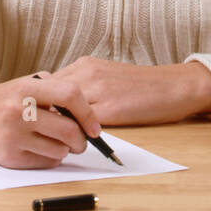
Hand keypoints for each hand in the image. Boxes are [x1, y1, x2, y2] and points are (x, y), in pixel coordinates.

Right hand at [0, 74, 101, 169]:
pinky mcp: (8, 157)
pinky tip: (42, 149)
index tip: (94, 126)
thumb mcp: (26, 83)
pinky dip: (51, 158)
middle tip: (81, 140)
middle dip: (81, 139)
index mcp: (27, 88)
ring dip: (65, 150)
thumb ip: (55, 91)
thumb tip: (86, 114)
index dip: (87, 112)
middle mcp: (19, 112)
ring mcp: (13, 136)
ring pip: (59, 151)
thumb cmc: (5, 98)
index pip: (69, 95)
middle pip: (68, 130)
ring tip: (58, 142)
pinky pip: (44, 163)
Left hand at [46, 57, 210, 125]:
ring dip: (57, 127)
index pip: (48, 85)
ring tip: (56, 140)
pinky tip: (75, 145)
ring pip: (63, 111)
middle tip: (40, 132)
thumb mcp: (107, 77)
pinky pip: (82, 125)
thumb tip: (57, 106)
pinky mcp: (111, 109)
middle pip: (49, 97)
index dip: (41, 104)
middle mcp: (88, 73)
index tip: (37, 117)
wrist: (174, 86)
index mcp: (86, 65)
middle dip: (43, 115)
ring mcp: (98, 90)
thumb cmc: (142, 86)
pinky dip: (75, 135)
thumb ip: (83, 87)